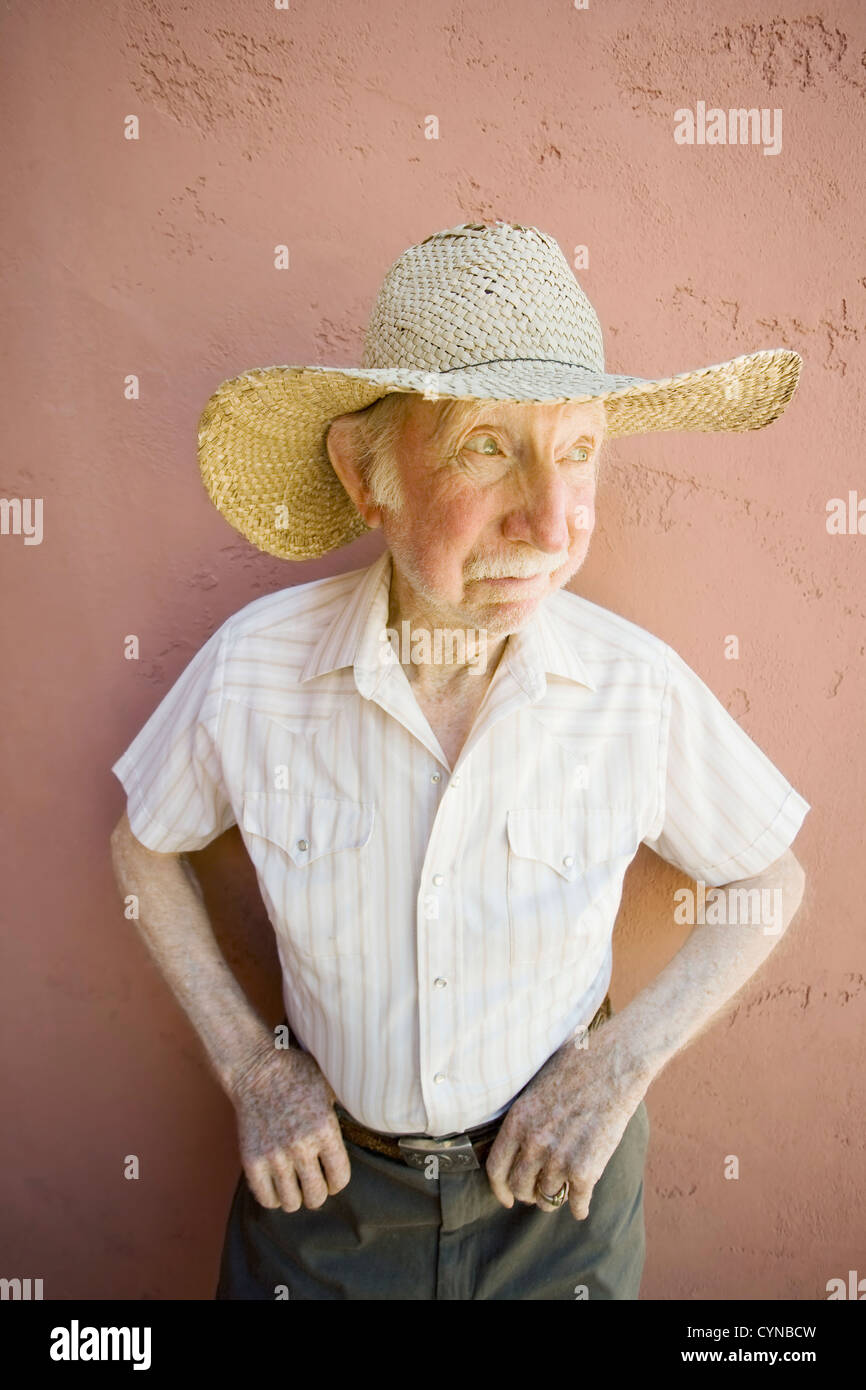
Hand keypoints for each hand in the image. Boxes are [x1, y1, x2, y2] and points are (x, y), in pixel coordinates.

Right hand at [229, 1041, 350, 1212]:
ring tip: (294, 1184)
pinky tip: (276, 1184)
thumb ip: (344, 1112)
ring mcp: (274, 1155)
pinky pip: (266, 1198)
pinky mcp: (252, 1160)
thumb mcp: (329, 1088)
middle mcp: (301, 1146)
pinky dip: (272, 1197)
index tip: (332, 1178)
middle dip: (317, 1193)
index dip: (337, 1182)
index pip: (340, 1178)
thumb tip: (369, 1120)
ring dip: (295, 1196)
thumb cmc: (296, 1074)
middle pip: (316, 1196)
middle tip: (313, 1183)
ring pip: (291, 1203)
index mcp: (325, 1130)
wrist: (256, 1068)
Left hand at [485, 1021, 643, 1220]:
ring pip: (548, 1197)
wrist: (615, 1063)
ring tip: (563, 1190)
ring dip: (554, 1197)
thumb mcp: (536, 1088)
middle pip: (520, 1186)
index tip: (507, 1198)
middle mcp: (534, 1142)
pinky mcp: (586, 1169)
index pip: (496, 1168)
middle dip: (528, 1193)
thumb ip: (525, 1120)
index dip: (500, 1189)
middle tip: (538, 1192)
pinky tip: (581, 1204)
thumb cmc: (577, 1067)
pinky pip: (577, 1202)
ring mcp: (559, 1158)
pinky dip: (579, 1207)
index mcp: (518, 1120)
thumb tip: (519, 1150)